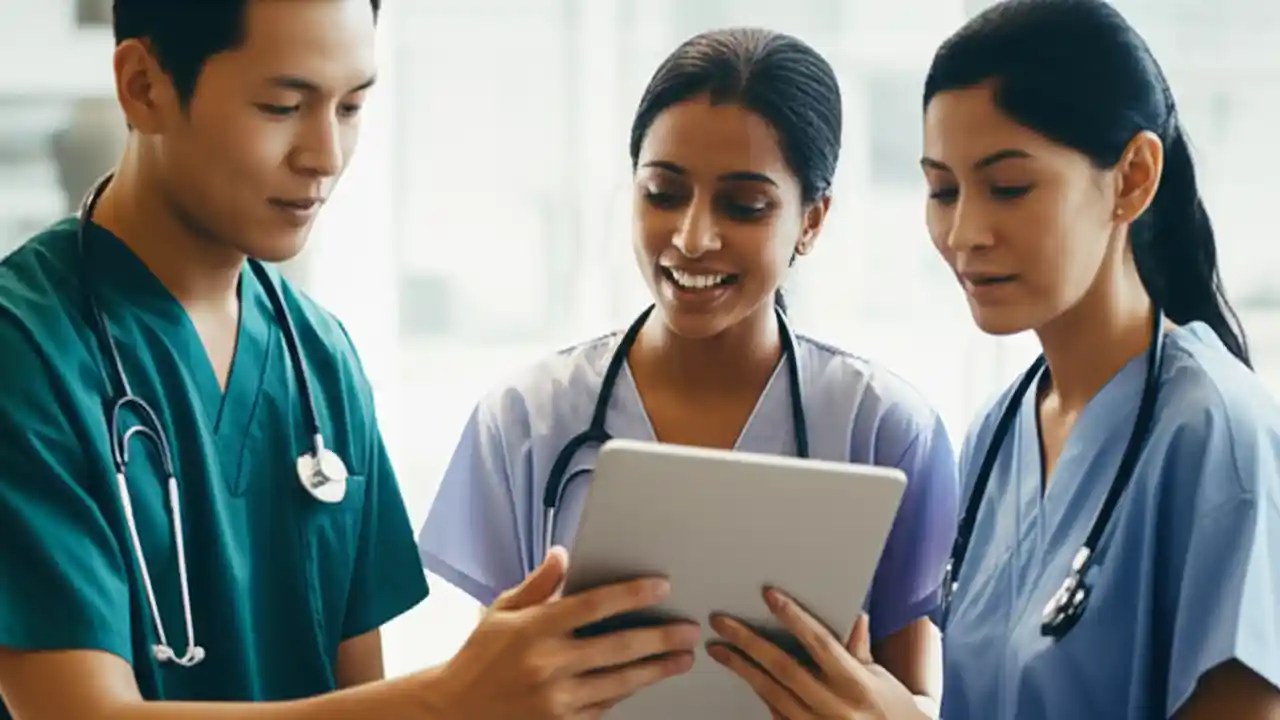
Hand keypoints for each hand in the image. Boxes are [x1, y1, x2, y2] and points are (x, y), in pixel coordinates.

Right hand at [425, 546, 698, 718]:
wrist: (454, 712)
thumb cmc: (479, 657)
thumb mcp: (501, 612)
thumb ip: (537, 585)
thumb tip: (562, 554)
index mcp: (534, 629)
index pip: (593, 605)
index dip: (631, 594)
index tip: (660, 587)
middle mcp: (548, 664)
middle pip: (617, 647)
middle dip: (659, 638)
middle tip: (688, 631)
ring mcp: (556, 699)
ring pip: (619, 682)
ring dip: (656, 670)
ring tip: (682, 659)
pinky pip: (604, 707)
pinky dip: (626, 693)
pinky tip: (645, 681)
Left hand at [707, 588, 924, 719]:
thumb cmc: (893, 712)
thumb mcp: (883, 679)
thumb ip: (861, 648)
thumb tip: (854, 614)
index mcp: (857, 684)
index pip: (820, 643)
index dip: (794, 617)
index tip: (768, 594)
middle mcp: (835, 708)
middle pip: (784, 669)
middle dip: (749, 643)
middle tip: (721, 621)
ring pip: (771, 694)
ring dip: (742, 669)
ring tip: (718, 649)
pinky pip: (774, 714)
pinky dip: (757, 692)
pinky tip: (742, 674)